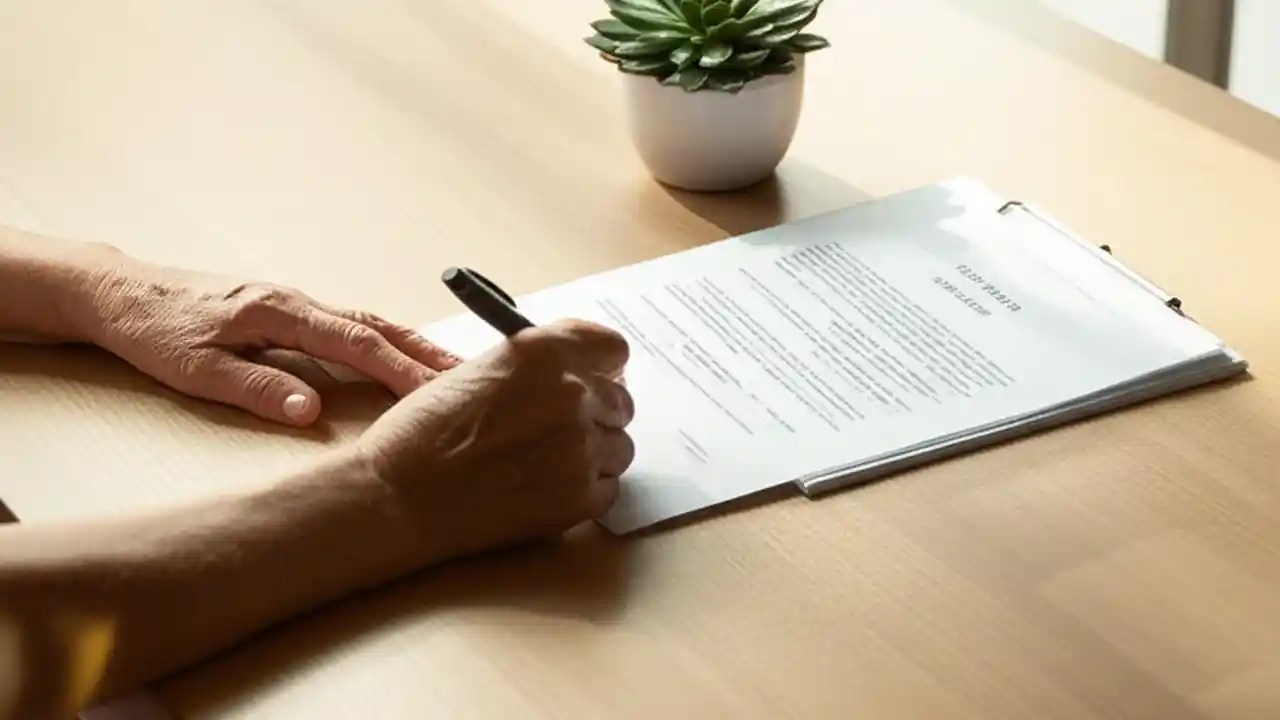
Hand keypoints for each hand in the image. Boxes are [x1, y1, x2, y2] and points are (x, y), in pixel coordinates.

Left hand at [79, 254, 459, 425]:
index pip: (357, 343)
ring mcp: (292, 300)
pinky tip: (395, 350)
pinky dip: (383, 337)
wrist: (118, 291)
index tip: (438, 392)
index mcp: (280, 311)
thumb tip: (310, 410)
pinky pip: (348, 322)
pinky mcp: (284, 308)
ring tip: (449, 365)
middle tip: (471, 375)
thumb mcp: (195, 368)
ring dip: (410, 342)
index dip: (402, 369)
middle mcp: (295, 299)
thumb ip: (257, 388)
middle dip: (425, 351)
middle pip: (376, 325)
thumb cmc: (153, 330)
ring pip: (366, 321)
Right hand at [355, 319, 634, 560]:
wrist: (399, 494)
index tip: (595, 376)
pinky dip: (583, 490)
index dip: (602, 365)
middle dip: (596, 412)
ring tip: (543, 463)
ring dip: (593, 453)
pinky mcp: (580, 497)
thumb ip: (535, 368)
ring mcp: (580, 448)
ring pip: (619, 446)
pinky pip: (607, 488)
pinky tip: (541, 488)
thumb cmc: (423, 432)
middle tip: (557, 430)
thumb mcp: (478, 371)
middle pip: (621, 400)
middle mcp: (572, 394)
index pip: (612, 347)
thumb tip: (579, 376)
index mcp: (544, 352)